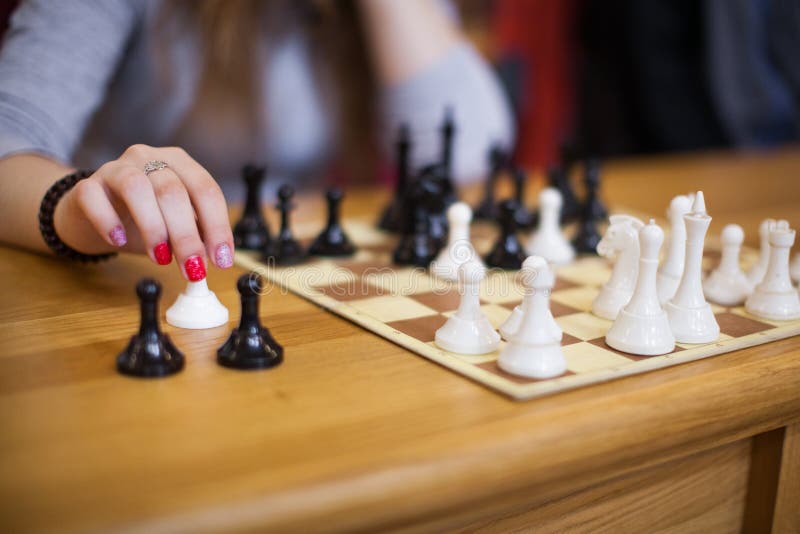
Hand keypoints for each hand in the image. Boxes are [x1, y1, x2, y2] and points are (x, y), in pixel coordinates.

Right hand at [54, 144, 233, 280]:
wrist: (91, 217)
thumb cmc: (141, 220)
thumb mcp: (176, 226)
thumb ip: (196, 235)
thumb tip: (217, 258)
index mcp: (179, 163)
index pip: (205, 189)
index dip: (217, 225)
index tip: (221, 259)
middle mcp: (148, 158)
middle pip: (173, 191)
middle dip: (187, 235)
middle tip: (193, 268)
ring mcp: (114, 169)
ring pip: (136, 188)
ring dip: (153, 227)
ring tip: (161, 258)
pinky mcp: (85, 186)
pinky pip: (94, 197)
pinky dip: (108, 221)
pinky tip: (119, 241)